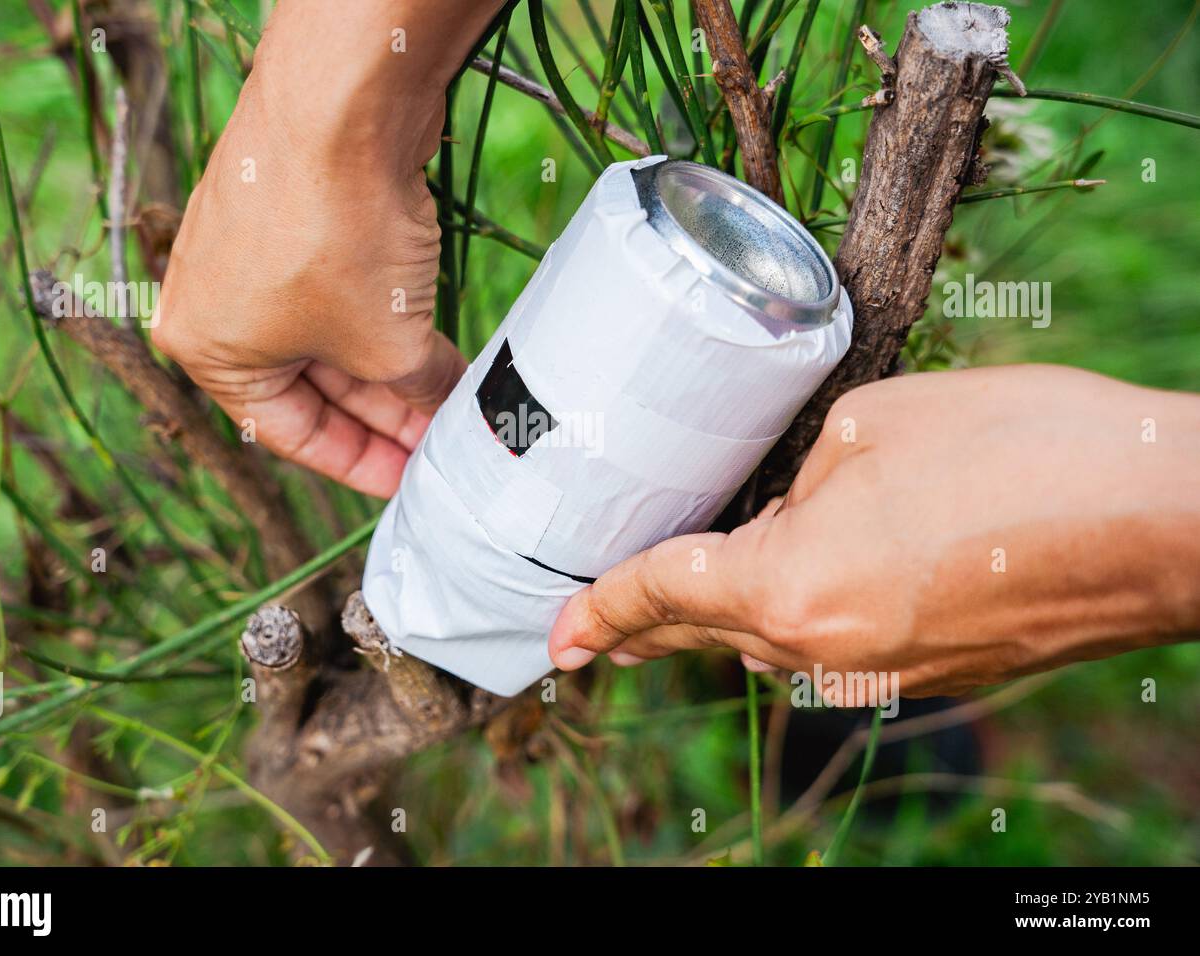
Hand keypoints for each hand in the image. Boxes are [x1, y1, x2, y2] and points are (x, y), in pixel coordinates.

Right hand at [153, 0, 502, 496]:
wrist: (342, 107)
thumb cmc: (336, 238)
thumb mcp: (385, 347)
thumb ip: (414, 390)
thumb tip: (440, 403)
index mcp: (206, 349)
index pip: (290, 433)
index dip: (358, 464)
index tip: (409, 481)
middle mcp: (215, 300)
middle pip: (313, 383)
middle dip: (382, 415)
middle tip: (440, 444)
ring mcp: (251, 248)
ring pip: (332, 333)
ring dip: (391, 367)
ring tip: (450, 399)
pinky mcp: (292, 207)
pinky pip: (340, 286)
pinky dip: (387, 318)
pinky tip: (438, 346)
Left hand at [549, 365, 1199, 696]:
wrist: (1162, 517)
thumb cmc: (1024, 449)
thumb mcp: (875, 424)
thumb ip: (801, 476)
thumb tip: (789, 510)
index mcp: (792, 586)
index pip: (667, 594)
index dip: (603, 609)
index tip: (559, 635)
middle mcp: (827, 649)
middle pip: (707, 636)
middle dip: (643, 630)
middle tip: (591, 634)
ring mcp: (886, 673)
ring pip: (769, 649)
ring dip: (721, 626)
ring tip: (677, 607)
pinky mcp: (935, 673)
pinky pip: (833, 650)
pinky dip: (796, 623)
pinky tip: (795, 591)